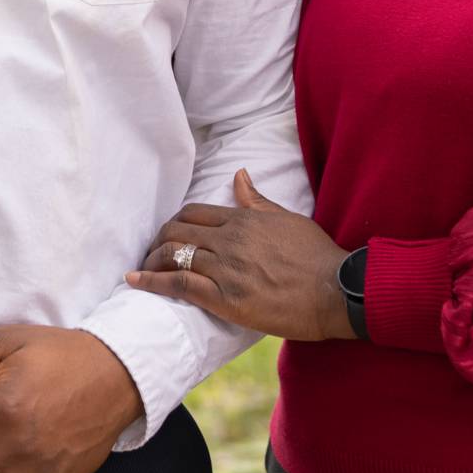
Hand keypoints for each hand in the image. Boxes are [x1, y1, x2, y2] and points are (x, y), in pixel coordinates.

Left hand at [126, 169, 354, 340]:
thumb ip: (257, 200)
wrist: (336, 291)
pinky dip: (152, 282)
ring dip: (151, 262)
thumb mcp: (287, 219)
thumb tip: (239, 174)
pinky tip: (136, 283)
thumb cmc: (317, 257)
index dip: (174, 223)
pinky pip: (179, 284)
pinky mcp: (225, 298)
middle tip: (151, 254)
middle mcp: (230, 240)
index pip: (193, 212)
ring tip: (141, 271)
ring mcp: (226, 268)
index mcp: (243, 220)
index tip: (167, 234)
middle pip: (176, 231)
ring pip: (173, 255)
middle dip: (157, 241)